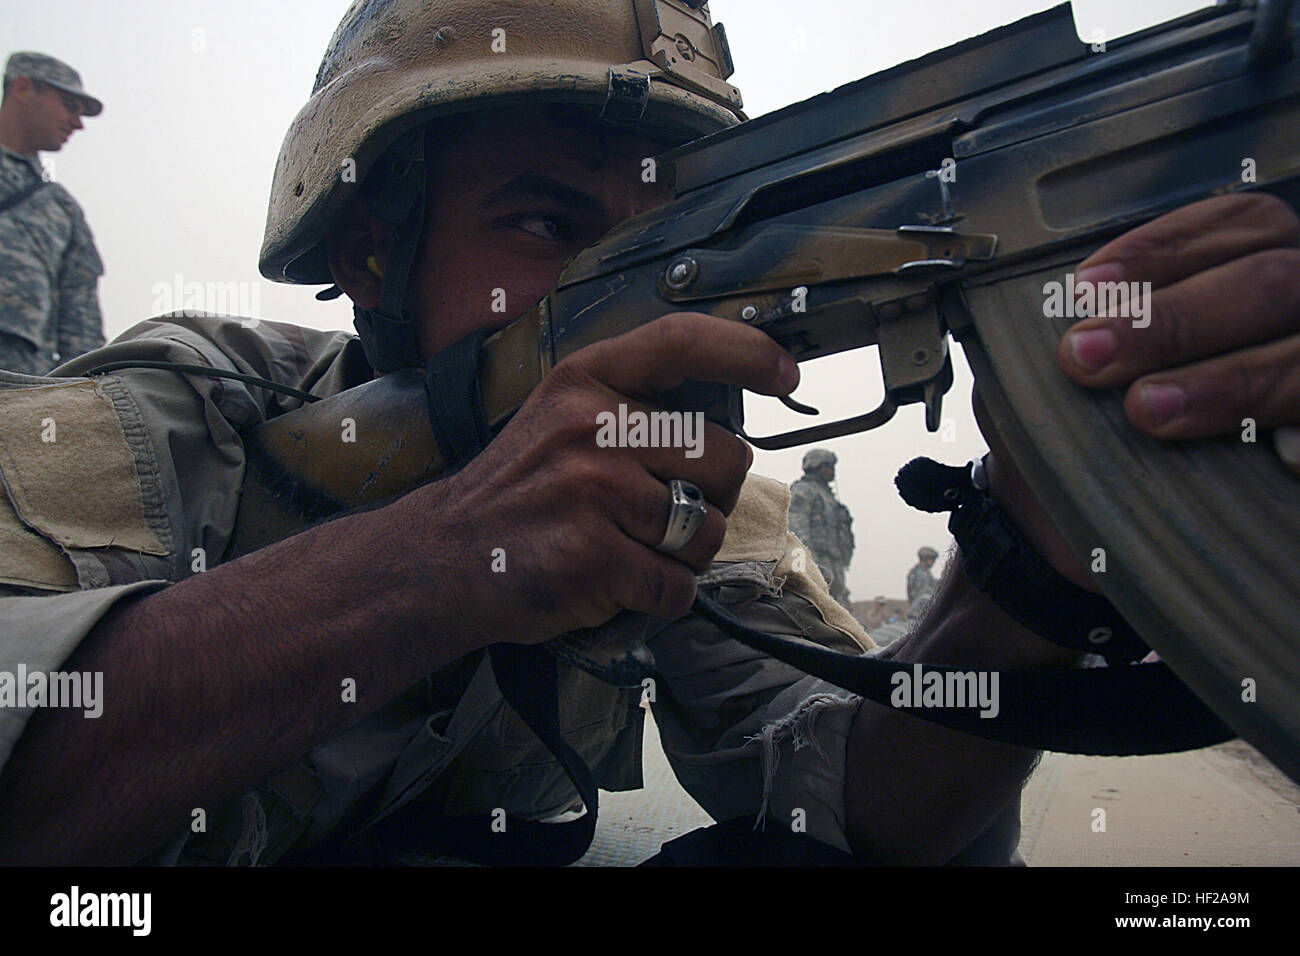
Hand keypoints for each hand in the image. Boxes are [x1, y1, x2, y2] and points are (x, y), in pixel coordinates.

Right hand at [394, 312, 796, 647]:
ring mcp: (594, 491)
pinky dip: (660, 596)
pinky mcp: (595, 556)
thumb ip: (629, 406)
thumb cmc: (518, 492)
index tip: (785, 375)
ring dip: (685, 551)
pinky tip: (617, 582)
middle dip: (714, 492)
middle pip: (724, 454)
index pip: (682, 342)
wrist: (443, 559)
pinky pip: (677, 585)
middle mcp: (592, 426)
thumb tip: (724, 424)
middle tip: (668, 510)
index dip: (748, 353)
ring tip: (633, 548)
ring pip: (708, 527)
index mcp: (585, 382)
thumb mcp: (559, 418)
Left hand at [976, 193, 1299, 583]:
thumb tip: (1041, 290)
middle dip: (1175, 319)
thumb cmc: (1056, 440)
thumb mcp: (1037, 374)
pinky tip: (1268, 453)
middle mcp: (1290, 316)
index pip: (1232, 225)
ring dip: (1227, 379)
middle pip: (1272, 281)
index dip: (1164, 249)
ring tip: (1146, 410)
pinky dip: (1278, 424)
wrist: (1057, 543)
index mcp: (1233, 273)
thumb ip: (1039, 324)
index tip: (1089, 288)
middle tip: (1092, 359)